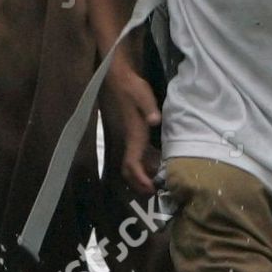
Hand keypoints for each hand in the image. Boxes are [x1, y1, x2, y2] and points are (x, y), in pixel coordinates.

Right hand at [106, 67, 161, 195]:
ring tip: (154, 183)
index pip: (132, 163)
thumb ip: (149, 108)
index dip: (140, 178)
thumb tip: (154, 120)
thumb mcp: (143, 96)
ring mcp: (126, 137)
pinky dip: (142, 163)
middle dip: (139, 183)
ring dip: (140, 175)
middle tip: (153, 192)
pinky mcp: (129, 132)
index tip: (150, 188)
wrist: (116, 79)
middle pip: (129, 169)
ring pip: (130, 163)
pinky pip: (134, 154)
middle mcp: (127, 140)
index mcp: (133, 135)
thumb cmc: (131, 88)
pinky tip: (154, 163)